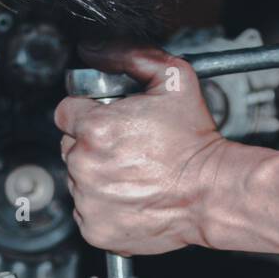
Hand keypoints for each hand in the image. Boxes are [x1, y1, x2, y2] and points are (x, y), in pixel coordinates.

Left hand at [55, 44, 227, 255]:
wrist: (212, 194)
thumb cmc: (196, 143)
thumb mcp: (173, 79)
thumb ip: (131, 56)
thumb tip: (98, 49)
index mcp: (95, 128)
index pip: (66, 112)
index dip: (87, 114)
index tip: (107, 122)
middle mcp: (84, 165)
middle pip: (70, 146)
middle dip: (93, 145)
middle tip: (127, 148)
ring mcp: (87, 200)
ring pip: (78, 180)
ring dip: (98, 176)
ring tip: (133, 174)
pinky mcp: (94, 228)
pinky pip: (86, 212)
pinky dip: (103, 206)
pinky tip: (130, 196)